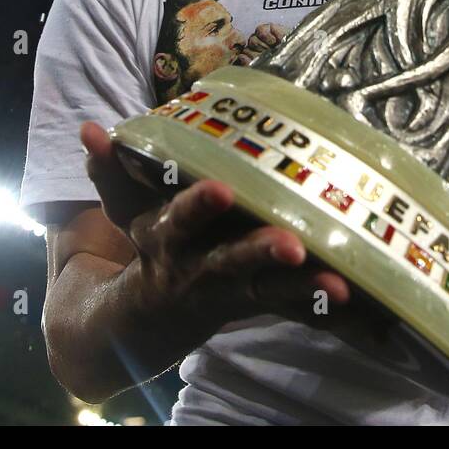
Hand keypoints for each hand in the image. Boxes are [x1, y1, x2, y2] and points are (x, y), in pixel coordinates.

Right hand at [80, 121, 391, 348]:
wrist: (143, 320)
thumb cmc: (147, 243)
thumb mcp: (122, 211)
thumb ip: (110, 170)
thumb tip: (88, 128)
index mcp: (168, 241)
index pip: (181, 219)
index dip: (199, 206)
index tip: (220, 190)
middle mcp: (201, 270)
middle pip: (232, 264)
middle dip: (260, 254)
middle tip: (292, 246)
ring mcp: (234, 293)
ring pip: (271, 294)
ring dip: (304, 289)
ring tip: (339, 284)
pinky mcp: (262, 307)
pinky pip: (296, 311)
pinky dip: (323, 308)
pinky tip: (360, 302)